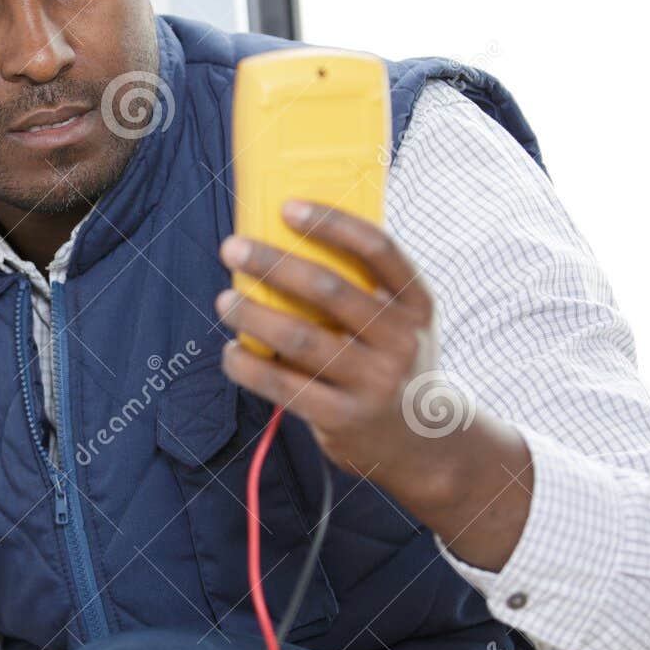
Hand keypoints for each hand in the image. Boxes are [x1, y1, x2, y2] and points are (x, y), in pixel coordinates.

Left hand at [214, 200, 532, 566]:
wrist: (425, 442)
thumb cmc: (394, 363)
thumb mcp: (402, 323)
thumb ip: (364, 289)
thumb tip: (285, 242)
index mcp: (416, 303)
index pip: (378, 249)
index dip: (332, 223)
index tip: (287, 206)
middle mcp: (401, 340)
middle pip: (330, 290)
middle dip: (274, 264)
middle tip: (233, 247)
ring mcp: (374, 382)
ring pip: (301, 339)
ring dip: (254, 314)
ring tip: (224, 300)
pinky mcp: (344, 418)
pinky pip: (284, 386)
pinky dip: (249, 366)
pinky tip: (231, 352)